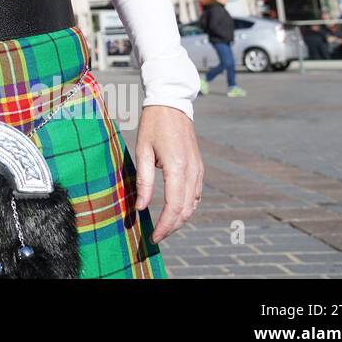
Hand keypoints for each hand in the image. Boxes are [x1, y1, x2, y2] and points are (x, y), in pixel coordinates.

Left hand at [133, 105, 203, 242]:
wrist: (171, 104)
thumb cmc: (152, 125)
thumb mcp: (142, 151)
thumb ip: (143, 181)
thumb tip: (142, 207)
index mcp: (177, 167)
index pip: (174, 206)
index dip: (164, 225)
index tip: (153, 237)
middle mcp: (192, 171)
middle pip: (186, 210)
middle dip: (172, 227)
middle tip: (156, 236)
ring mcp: (198, 169)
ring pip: (194, 204)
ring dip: (180, 219)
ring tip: (163, 227)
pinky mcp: (199, 167)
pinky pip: (196, 194)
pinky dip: (187, 207)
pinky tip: (175, 211)